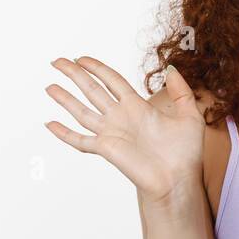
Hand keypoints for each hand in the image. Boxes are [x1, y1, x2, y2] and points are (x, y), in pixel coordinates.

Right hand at [44, 57, 204, 204]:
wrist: (178, 180)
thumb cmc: (186, 154)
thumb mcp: (190, 116)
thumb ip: (181, 91)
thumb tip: (170, 68)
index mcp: (137, 107)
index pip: (112, 80)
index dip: (96, 68)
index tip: (81, 58)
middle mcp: (120, 118)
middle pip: (92, 90)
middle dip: (74, 75)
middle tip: (57, 62)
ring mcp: (111, 134)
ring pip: (82, 112)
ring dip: (65, 99)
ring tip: (49, 87)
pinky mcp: (106, 149)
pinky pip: (80, 140)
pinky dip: (64, 133)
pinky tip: (50, 124)